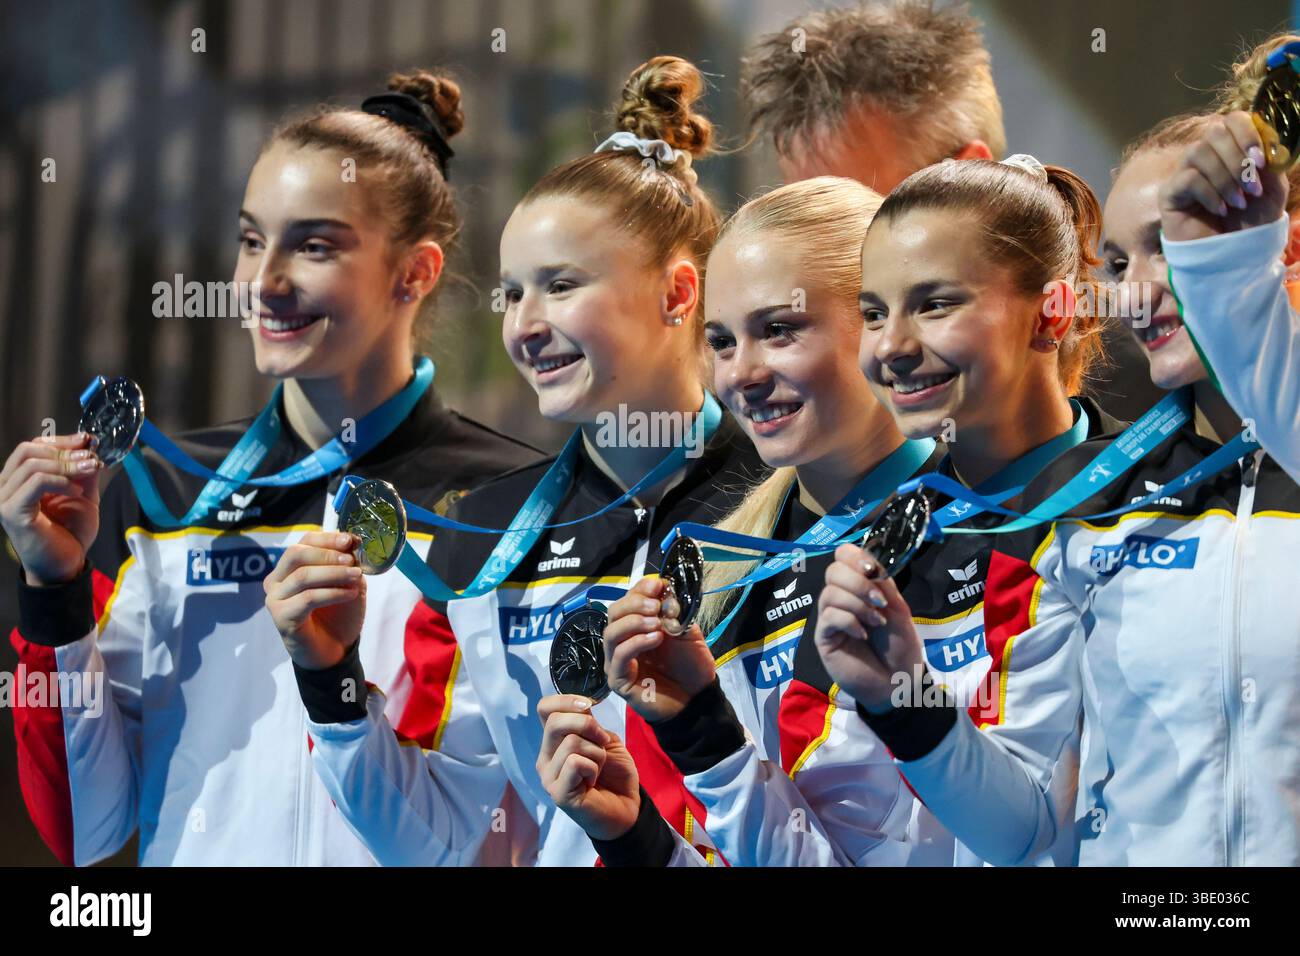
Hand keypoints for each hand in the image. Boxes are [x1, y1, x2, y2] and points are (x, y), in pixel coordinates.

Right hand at [0, 433, 102, 585]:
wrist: (66, 565)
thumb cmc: (71, 532)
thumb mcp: (83, 494)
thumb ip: (83, 470)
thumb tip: (89, 442)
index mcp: (20, 479)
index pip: (33, 446)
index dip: (61, 440)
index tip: (88, 440)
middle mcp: (6, 486)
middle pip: (28, 450)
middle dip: (64, 450)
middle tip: (90, 457)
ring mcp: (5, 499)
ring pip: (32, 464)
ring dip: (67, 464)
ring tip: (89, 470)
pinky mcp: (12, 512)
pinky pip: (36, 482)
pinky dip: (61, 481)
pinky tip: (77, 491)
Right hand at [264, 531, 364, 669]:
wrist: (333, 650)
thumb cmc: (337, 614)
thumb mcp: (347, 583)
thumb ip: (347, 564)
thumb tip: (352, 544)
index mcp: (290, 567)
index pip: (304, 541)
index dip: (328, 538)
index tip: (351, 540)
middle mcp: (277, 580)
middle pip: (296, 554)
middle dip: (327, 554)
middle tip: (351, 560)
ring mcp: (275, 599)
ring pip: (302, 575)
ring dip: (334, 574)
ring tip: (356, 577)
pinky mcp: (281, 617)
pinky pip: (307, 598)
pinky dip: (332, 593)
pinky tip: (351, 594)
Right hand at [536, 694, 638, 840]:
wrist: (627, 806)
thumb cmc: (615, 773)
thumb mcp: (604, 739)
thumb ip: (589, 723)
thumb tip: (581, 706)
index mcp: (554, 742)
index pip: (544, 708)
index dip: (566, 700)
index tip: (588, 705)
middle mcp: (545, 758)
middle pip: (555, 722)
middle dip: (587, 724)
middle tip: (603, 742)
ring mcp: (549, 777)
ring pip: (571, 743)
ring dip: (596, 752)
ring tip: (599, 768)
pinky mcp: (558, 793)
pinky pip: (575, 763)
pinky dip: (593, 767)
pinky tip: (593, 782)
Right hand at [603, 576, 715, 721]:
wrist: (697, 697)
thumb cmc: (689, 664)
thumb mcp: (686, 631)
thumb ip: (675, 611)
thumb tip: (665, 589)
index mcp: (636, 626)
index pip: (627, 600)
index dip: (640, 589)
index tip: (658, 584)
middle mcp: (622, 641)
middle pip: (614, 613)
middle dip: (634, 604)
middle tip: (656, 606)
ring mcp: (617, 661)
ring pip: (611, 633)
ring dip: (633, 622)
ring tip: (656, 622)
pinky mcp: (619, 680)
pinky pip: (620, 656)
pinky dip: (636, 643)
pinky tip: (656, 639)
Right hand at [813, 542, 923, 713]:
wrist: (899, 682)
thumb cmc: (899, 647)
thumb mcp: (898, 609)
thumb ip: (882, 584)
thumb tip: (868, 562)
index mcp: (860, 586)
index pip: (843, 555)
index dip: (854, 556)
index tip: (871, 569)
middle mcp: (842, 597)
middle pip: (833, 570)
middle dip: (858, 582)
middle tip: (879, 602)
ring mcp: (830, 616)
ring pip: (830, 593)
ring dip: (858, 604)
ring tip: (877, 622)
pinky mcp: (824, 637)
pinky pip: (829, 616)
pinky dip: (850, 622)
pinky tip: (863, 635)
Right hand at [1159, 110, 1288, 241]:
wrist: (1231, 255)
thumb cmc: (1250, 222)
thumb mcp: (1272, 188)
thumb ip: (1271, 161)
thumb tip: (1268, 141)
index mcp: (1230, 149)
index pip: (1232, 120)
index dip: (1247, 133)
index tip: (1261, 160)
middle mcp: (1205, 156)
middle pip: (1214, 132)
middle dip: (1237, 159)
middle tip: (1252, 187)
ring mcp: (1184, 173)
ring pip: (1198, 152)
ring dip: (1225, 178)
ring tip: (1238, 202)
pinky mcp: (1170, 193)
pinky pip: (1188, 179)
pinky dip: (1210, 194)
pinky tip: (1220, 210)